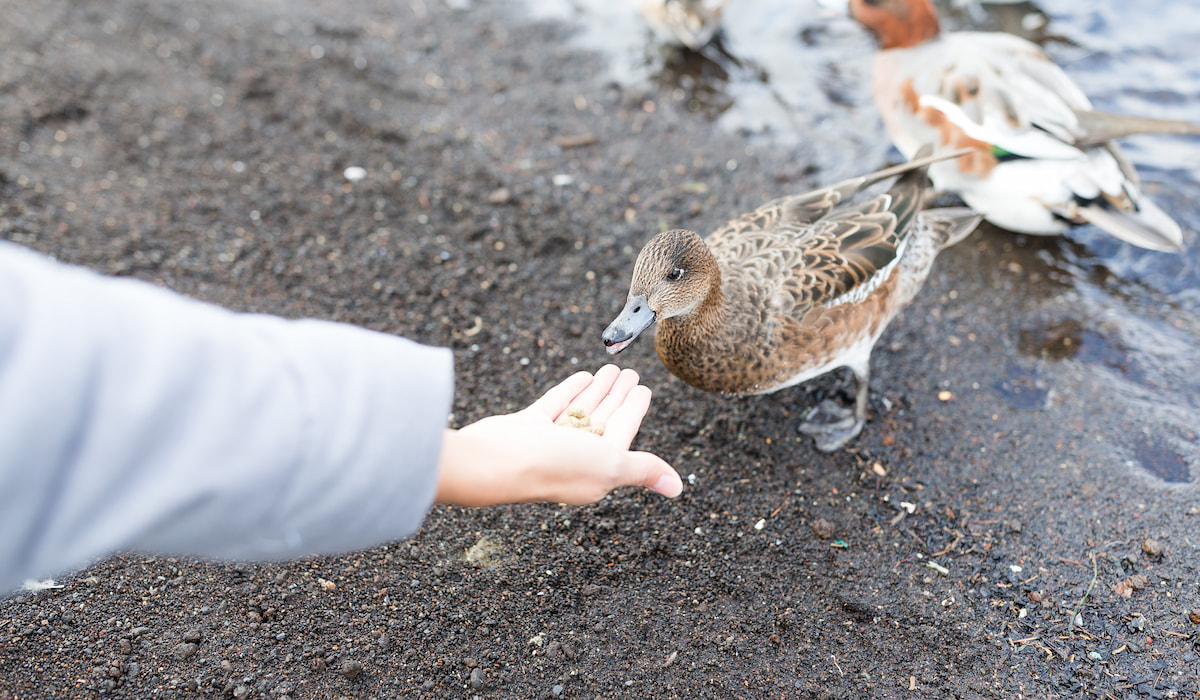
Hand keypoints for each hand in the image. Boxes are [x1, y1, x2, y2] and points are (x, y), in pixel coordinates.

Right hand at [435, 365, 681, 506]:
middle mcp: (574, 458)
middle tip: (630, 371)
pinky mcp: (526, 427)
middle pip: (603, 420)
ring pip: (580, 411)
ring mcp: (548, 442)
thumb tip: (677, 488)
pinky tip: (582, 376)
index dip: (635, 410)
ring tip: (610, 368)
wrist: (494, 461)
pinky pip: (554, 405)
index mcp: (597, 470)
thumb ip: (643, 470)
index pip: (623, 433)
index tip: (644, 388)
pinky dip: (570, 391)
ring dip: (598, 390)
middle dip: (618, 396)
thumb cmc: (554, 465)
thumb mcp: (609, 465)